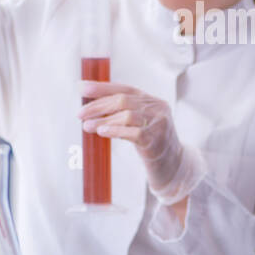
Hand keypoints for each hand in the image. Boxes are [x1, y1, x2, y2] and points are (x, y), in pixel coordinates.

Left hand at [78, 81, 206, 203]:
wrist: (174, 166)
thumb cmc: (152, 144)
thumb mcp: (141, 123)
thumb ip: (124, 112)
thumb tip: (92, 108)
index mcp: (152, 101)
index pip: (124, 88)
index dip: (102, 87)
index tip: (81, 87)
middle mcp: (157, 108)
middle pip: (123, 100)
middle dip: (98, 106)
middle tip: (80, 114)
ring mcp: (158, 123)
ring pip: (127, 114)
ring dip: (102, 119)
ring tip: (86, 126)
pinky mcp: (156, 140)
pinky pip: (133, 132)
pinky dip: (115, 130)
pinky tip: (102, 132)